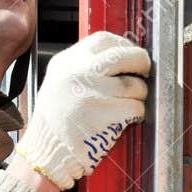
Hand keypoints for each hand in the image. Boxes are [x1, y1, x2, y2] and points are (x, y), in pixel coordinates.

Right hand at [14, 31, 149, 189]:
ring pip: (136, 84)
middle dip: (141, 63)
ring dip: (138, 94)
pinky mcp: (110, 113)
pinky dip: (136, 113)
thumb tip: (119, 58)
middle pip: (126, 55)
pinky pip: (136, 107)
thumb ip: (84, 67)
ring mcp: (96, 92)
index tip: (130, 54)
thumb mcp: (60, 82)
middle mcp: (81, 72)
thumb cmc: (55, 121)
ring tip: (126, 104)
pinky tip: (124, 119)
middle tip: (144, 71)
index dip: (123, 45)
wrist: (47, 152)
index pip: (103, 40)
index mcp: (67, 62)